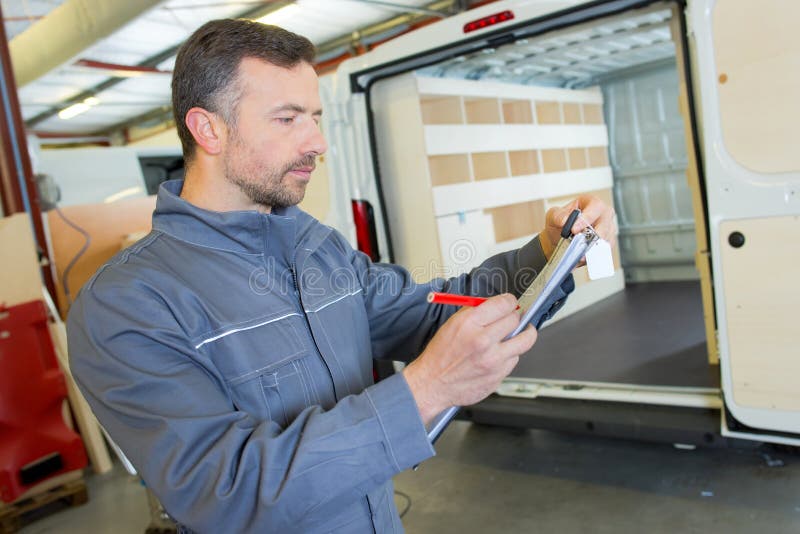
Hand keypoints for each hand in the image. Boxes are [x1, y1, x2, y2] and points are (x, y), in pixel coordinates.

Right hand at [403, 294, 537, 424]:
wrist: (433, 383)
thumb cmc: (440, 356)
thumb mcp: (452, 324)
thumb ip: (475, 312)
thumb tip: (495, 305)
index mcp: (469, 323)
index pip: (503, 304)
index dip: (510, 301)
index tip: (510, 303)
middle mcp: (483, 340)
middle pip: (515, 319)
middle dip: (515, 317)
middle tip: (512, 318)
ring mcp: (493, 359)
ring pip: (525, 340)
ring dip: (523, 335)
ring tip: (518, 334)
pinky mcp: (498, 375)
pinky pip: (515, 359)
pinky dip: (510, 355)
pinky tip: (499, 355)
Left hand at [539, 194, 616, 259]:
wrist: (558, 239)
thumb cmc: (559, 223)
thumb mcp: (553, 216)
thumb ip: (557, 216)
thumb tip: (565, 220)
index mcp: (590, 202)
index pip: (596, 206)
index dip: (587, 217)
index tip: (575, 229)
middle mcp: (603, 214)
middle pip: (605, 223)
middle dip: (593, 235)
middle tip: (580, 243)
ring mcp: (607, 228)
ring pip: (606, 238)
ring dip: (592, 247)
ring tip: (579, 253)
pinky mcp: (607, 242)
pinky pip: (604, 249)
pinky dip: (593, 255)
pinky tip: (583, 257)